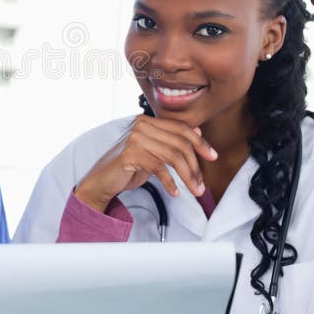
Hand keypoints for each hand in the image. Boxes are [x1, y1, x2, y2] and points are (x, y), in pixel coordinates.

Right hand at [74, 115, 217, 212]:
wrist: (101, 181)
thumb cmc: (127, 167)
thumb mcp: (152, 153)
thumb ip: (170, 142)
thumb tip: (198, 131)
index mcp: (147, 121)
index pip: (180, 128)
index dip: (199, 142)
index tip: (212, 156)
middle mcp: (141, 125)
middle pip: (179, 143)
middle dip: (195, 165)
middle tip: (201, 184)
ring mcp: (135, 138)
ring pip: (173, 156)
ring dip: (187, 176)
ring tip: (194, 190)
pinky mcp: (130, 154)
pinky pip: (159, 168)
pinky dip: (170, 182)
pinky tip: (175, 192)